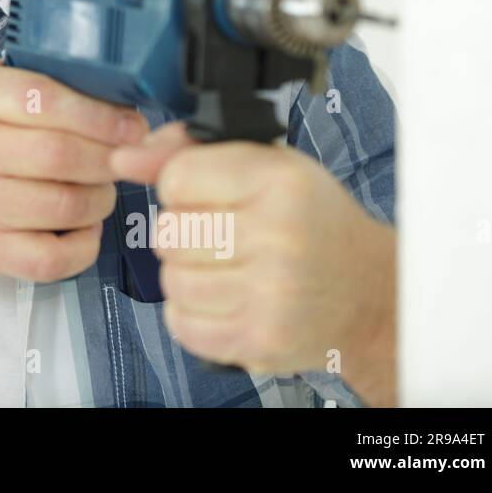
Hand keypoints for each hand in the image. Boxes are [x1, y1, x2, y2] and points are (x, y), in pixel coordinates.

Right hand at [0, 62, 148, 281]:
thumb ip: (39, 86)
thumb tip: (117, 100)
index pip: (46, 100)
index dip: (101, 115)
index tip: (133, 125)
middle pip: (64, 156)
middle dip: (111, 159)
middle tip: (123, 159)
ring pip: (67, 206)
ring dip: (101, 199)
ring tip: (99, 190)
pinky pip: (53, 258)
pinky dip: (84, 245)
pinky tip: (82, 228)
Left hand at [110, 122, 395, 400]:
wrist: (368, 292)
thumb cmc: (312, 221)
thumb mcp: (265, 165)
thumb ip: (187, 152)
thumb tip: (123, 158)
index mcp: (280, 181)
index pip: (177, 177)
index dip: (181, 186)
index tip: (205, 195)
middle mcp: (278, 237)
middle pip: (168, 231)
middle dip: (183, 232)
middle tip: (222, 235)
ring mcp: (271, 295)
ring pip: (170, 279)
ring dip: (186, 275)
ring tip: (225, 268)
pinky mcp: (260, 341)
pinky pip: (181, 324)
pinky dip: (191, 313)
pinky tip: (224, 299)